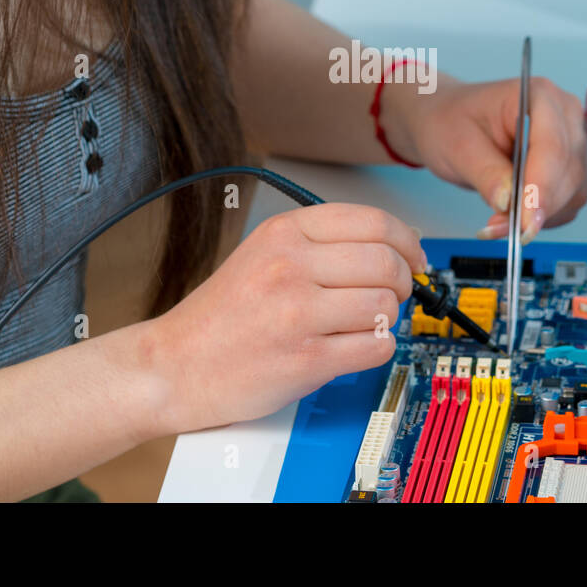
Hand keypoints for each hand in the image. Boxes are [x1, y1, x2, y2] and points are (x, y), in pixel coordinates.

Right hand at [149, 203, 423, 430]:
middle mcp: (291, 266)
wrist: (173, 366)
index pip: (373, 221)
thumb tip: (390, 246)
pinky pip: (375, 346)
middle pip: (386, 261)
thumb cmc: (221, 316)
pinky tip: (356, 347)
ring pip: (385, 304)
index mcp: (284, 233)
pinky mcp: (306, 358)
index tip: (413, 258)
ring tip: (365, 323)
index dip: (406, 241)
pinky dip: (378, 348)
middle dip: (403, 281)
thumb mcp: (262, 253)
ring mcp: (298, 313)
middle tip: (395, 294)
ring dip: (387, 317)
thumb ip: (320, 245)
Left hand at [383, 75, 586, 241]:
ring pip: (573, 191)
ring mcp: (571, 142)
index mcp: (538, 95)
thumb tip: (508, 202)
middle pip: (569, 171)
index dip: (542, 187)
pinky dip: (543, 218)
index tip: (526, 221)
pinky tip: (513, 217)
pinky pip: (568, 202)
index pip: (552, 146)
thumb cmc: (452, 121)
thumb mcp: (458, 145)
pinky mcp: (569, 169)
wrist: (448, 122)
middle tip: (500, 227)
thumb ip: (486, 173)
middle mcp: (563, 116)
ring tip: (498, 223)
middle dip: (536, 207)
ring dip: (540, 216)